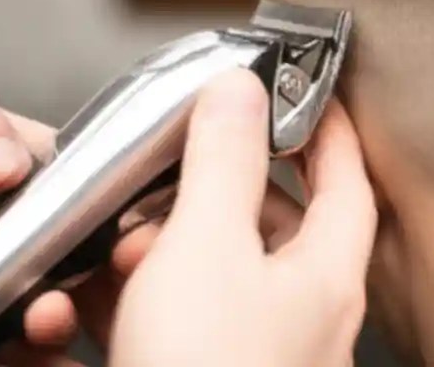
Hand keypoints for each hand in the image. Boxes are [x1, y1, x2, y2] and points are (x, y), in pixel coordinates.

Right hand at [109, 70, 377, 366]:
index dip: (331, 130)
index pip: (347, 182)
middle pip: (278, 229)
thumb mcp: (209, 247)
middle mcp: (302, 319)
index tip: (310, 94)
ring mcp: (255, 357)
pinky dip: (133, 301)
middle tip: (188, 157)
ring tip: (122, 231)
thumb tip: (241, 92)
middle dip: (228, 188)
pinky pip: (172, 325)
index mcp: (325, 276)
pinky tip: (86, 299)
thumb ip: (223, 164)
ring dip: (167, 246)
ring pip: (218, 279)